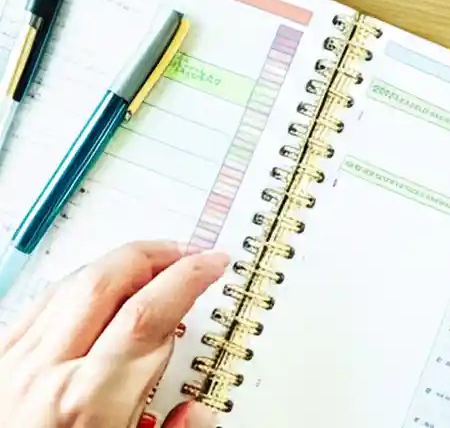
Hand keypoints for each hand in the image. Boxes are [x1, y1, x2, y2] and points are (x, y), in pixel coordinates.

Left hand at [0, 241, 228, 427]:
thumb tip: (196, 413)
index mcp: (89, 405)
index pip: (150, 315)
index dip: (189, 278)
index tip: (211, 265)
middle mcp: (45, 375)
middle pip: (107, 282)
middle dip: (154, 255)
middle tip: (185, 255)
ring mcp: (10, 367)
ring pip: (68, 285)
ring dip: (115, 265)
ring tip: (146, 268)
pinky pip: (34, 306)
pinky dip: (73, 288)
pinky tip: (92, 294)